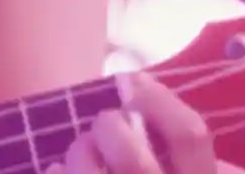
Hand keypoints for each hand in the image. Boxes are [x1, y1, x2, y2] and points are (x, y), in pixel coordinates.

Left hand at [45, 73, 215, 172]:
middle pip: (132, 156)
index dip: (157, 100)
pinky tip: (57, 169)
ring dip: (78, 152)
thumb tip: (142, 101)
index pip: (189, 137)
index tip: (132, 80)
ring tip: (80, 151)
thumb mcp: (187, 172)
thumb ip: (185, 159)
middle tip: (104, 124)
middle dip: (108, 127)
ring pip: (90, 172)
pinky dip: (55, 173)